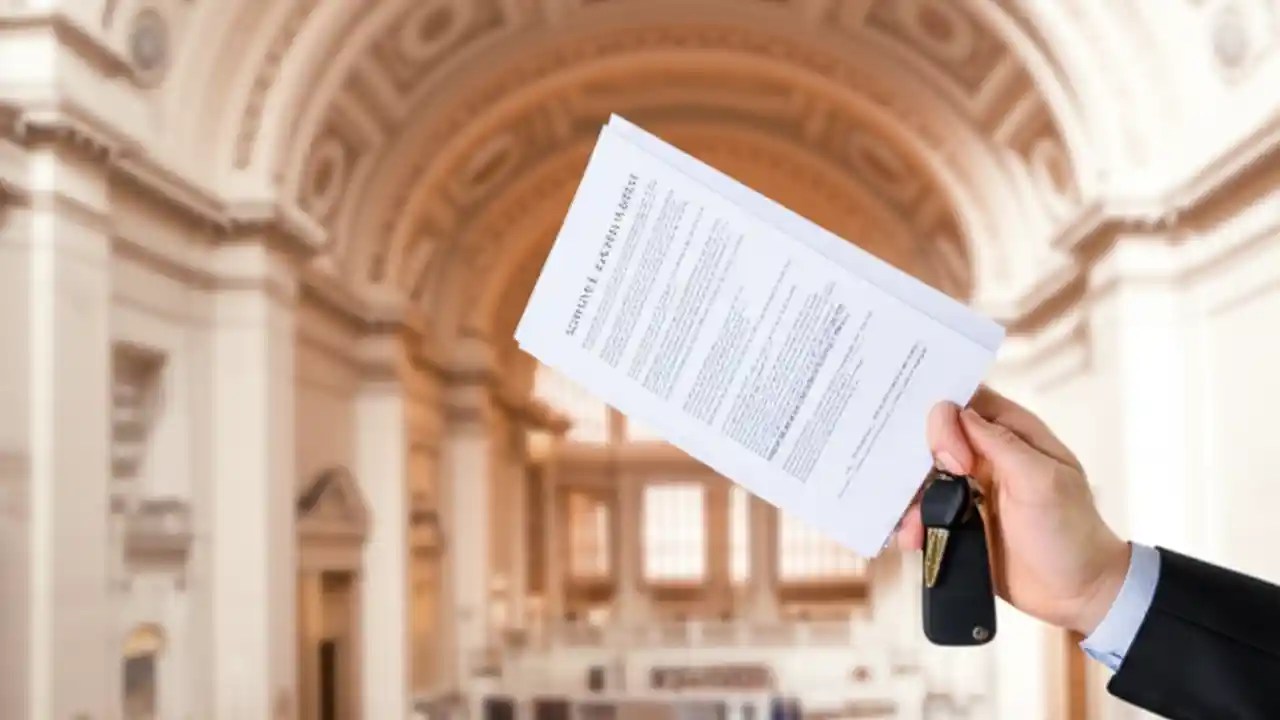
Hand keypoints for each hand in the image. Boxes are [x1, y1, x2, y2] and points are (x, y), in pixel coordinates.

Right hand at [896, 387, 1131, 635]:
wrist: (1076, 593)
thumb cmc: (1071, 532)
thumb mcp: (1042, 481)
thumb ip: (1000, 444)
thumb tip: (958, 413)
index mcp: (1013, 435)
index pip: (966, 401)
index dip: (945, 418)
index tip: (948, 457)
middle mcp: (987, 454)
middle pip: (935, 435)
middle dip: (917, 459)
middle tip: (927, 492)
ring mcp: (970, 487)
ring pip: (923, 474)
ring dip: (911, 497)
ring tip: (915, 527)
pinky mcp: (959, 519)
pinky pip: (924, 510)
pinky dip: (912, 521)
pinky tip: (911, 539)